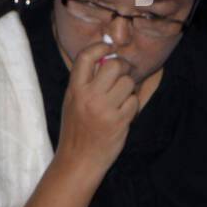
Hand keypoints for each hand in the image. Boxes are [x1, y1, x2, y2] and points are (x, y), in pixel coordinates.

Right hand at [55, 40, 138, 175]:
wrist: (78, 159)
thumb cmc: (77, 129)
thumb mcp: (72, 102)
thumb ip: (86, 82)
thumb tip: (107, 57)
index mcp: (74, 89)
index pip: (86, 57)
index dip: (100, 46)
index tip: (109, 47)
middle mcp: (88, 96)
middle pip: (114, 65)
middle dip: (123, 68)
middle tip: (123, 74)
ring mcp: (104, 108)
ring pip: (128, 82)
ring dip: (129, 88)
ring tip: (121, 98)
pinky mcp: (119, 121)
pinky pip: (134, 101)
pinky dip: (132, 105)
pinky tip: (123, 113)